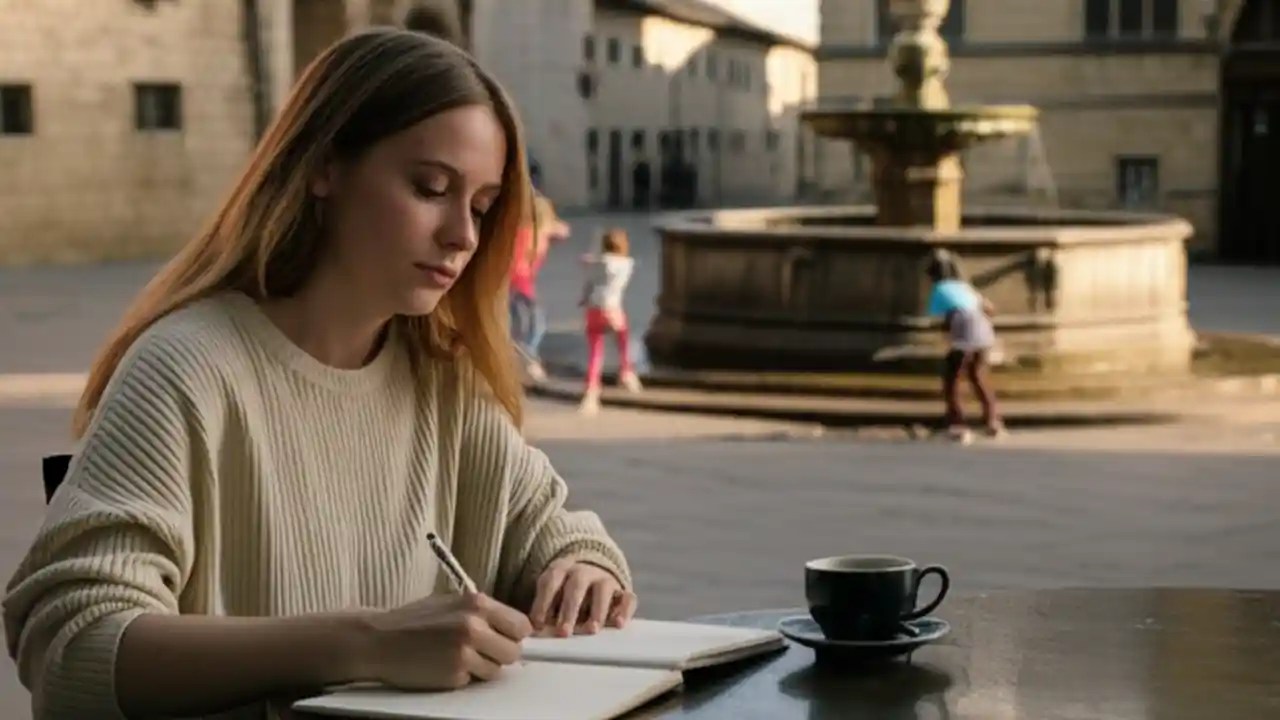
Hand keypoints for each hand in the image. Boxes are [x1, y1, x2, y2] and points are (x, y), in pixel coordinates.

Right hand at [357, 592, 531, 689]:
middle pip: (514, 651)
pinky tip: (444, 666)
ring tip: (458, 657)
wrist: (379, 640)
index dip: (514, 635)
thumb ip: (482, 613)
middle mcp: (474, 626)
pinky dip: (463, 677)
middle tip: (483, 652)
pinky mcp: (454, 675)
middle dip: (501, 654)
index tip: (506, 639)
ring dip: (482, 668)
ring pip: (496, 671)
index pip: (521, 625)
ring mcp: (464, 652)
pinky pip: (473, 681)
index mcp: (477, 603)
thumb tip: (512, 628)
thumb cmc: (414, 620)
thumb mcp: (452, 603)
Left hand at [529, 559, 637, 636]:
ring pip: (603, 590)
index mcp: (560, 570)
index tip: (538, 624)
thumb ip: (542, 611)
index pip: (550, 583)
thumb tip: (533, 632)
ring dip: (597, 610)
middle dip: (569, 610)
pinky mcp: (622, 591)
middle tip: (564, 632)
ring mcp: (605, 579)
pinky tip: (618, 624)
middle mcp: (583, 572)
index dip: (543, 603)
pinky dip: (624, 610)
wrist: (591, 572)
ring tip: (591, 630)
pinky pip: (627, 598)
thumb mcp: (550, 594)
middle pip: (576, 587)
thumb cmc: (563, 592)